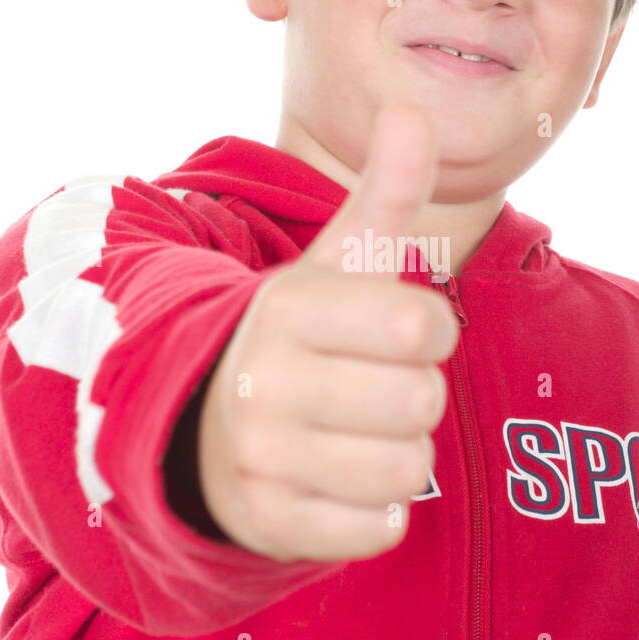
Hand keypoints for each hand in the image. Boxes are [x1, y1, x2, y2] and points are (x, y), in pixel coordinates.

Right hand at [197, 102, 458, 560]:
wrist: (207, 423)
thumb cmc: (302, 337)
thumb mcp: (337, 263)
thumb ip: (385, 194)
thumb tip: (415, 111)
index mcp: (290, 307)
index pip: (424, 327)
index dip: (430, 331)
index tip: (395, 332)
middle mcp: (264, 381)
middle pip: (422, 401)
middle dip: (413, 395)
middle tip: (369, 388)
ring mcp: (260, 458)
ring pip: (406, 469)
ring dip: (398, 454)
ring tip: (354, 433)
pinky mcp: (268, 524)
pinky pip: (377, 529)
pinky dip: (374, 511)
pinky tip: (337, 482)